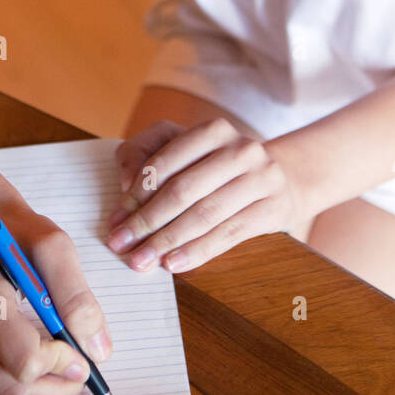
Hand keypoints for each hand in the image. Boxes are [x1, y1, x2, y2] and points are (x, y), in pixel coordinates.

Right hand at [0, 189, 112, 394]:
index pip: (24, 360)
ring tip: (63, 369)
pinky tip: (40, 368)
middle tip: (81, 371)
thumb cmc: (17, 234)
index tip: (82, 353)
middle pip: (11, 391)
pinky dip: (22, 393)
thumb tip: (97, 351)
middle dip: (56, 390)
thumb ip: (77, 298)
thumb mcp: (55, 247)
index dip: (60, 365)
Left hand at [108, 118, 313, 273]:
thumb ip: (143, 152)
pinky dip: (197, 251)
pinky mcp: (273, 208)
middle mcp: (241, 149)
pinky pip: (228, 234)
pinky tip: (173, 263)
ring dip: (167, 241)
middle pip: (183, 190)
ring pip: (205, 214)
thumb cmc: (216, 167)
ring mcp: (262, 179)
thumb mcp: (180, 147)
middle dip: (146, 222)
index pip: (165, 162)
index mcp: (213, 130)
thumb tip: (127, 181)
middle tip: (121, 246)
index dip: (136, 195)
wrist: (280, 180)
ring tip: (141, 260)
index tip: (114, 221)